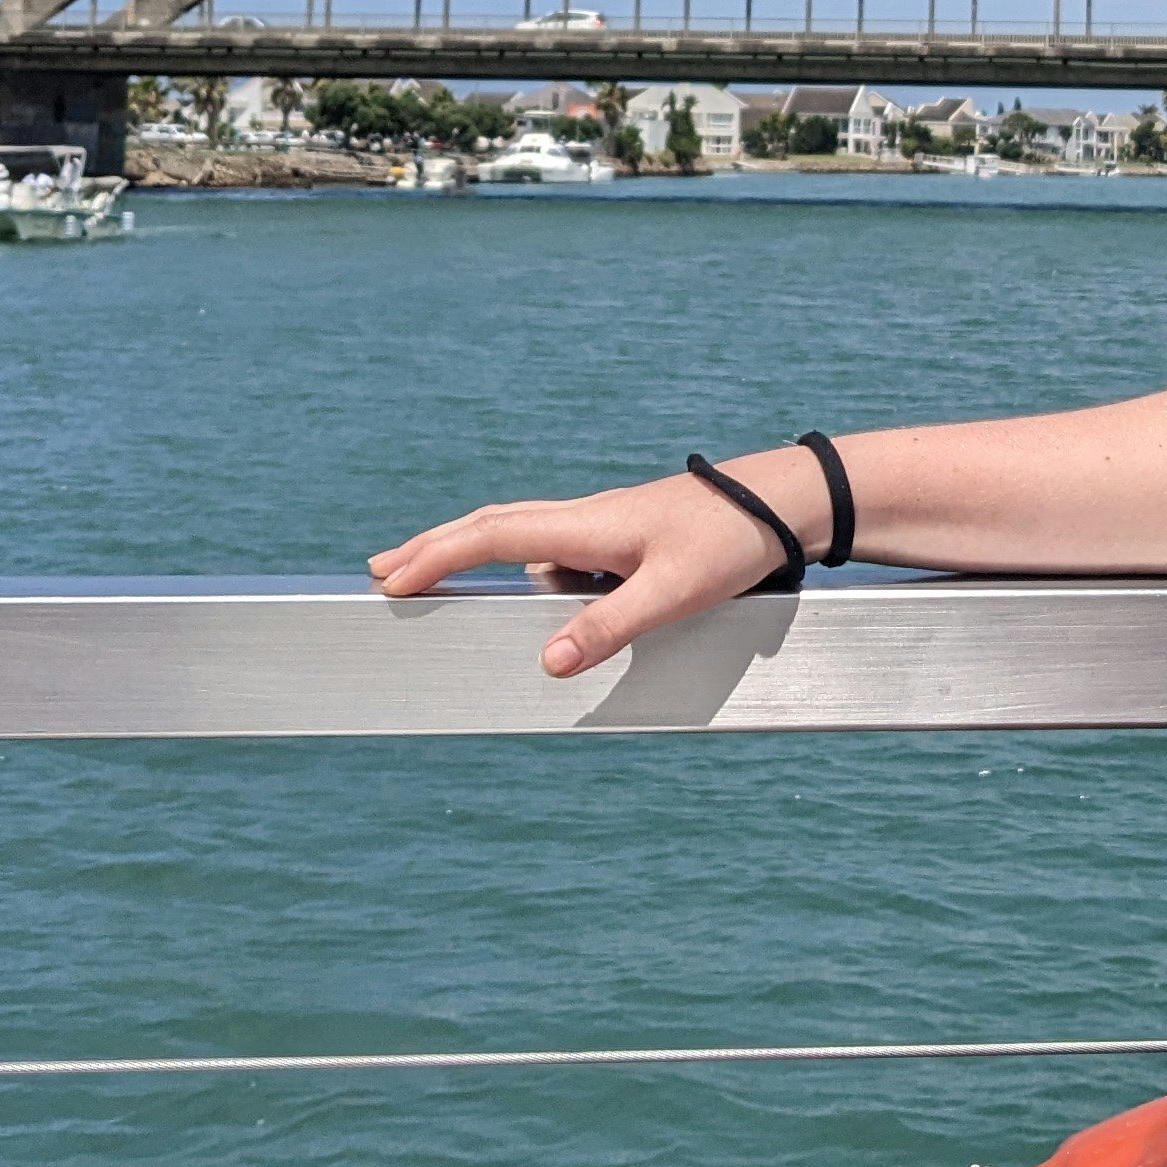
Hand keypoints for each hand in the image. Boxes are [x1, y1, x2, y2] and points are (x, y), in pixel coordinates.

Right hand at [368, 460, 806, 677]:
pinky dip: (523, 568)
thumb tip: (548, 662)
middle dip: (433, 548)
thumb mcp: (673, 593)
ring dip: (473, 553)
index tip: (389, 579)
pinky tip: (537, 600)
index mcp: (587, 523)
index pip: (491, 535)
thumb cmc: (732, 542)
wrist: (784, 504)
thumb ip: (609, 626)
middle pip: (492, 527)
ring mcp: (603, 527)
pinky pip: (558, 555)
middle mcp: (586, 518)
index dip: (435, 556)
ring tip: (434, 580)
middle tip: (382, 572)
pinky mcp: (623, 539)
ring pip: (521, 538)